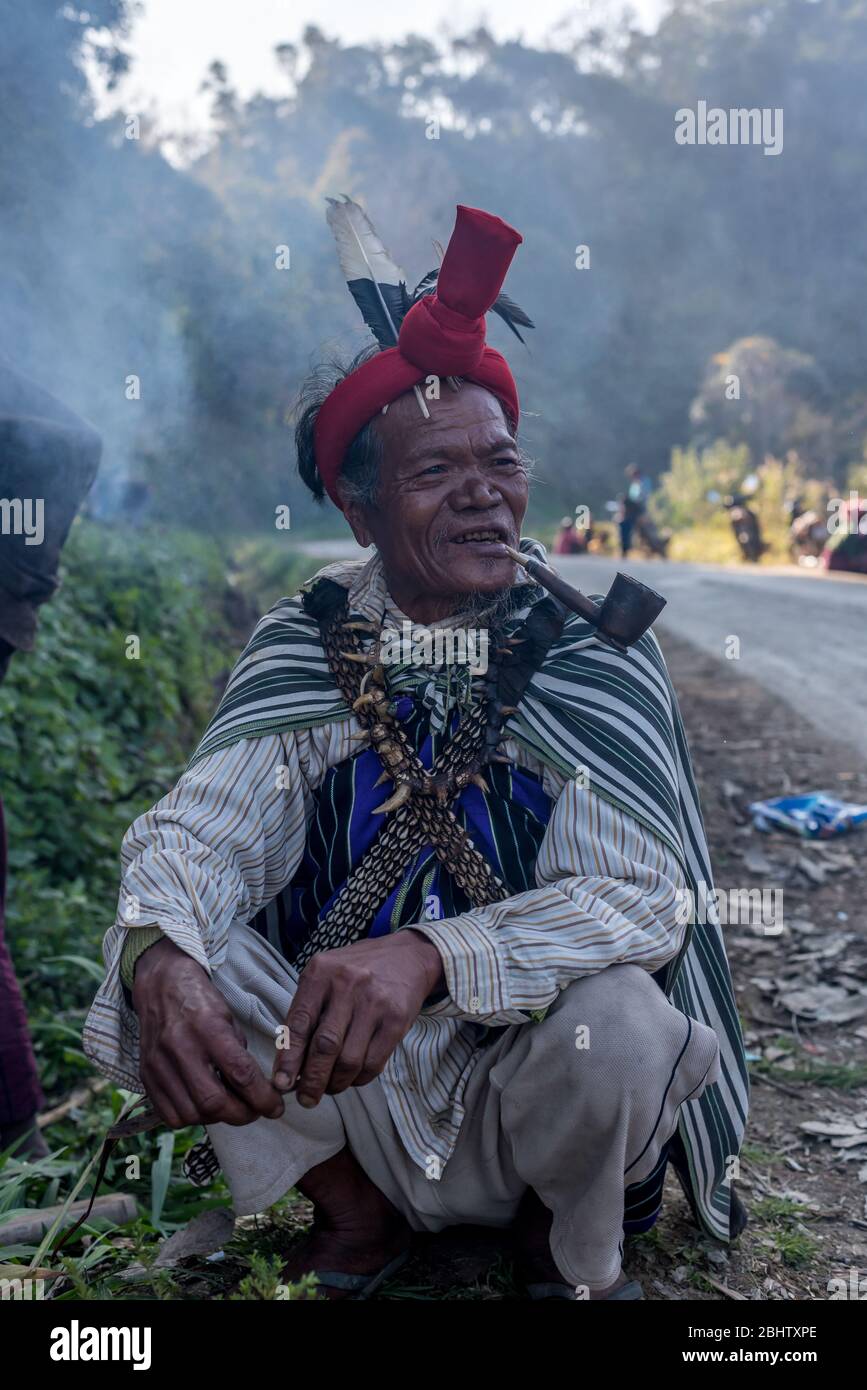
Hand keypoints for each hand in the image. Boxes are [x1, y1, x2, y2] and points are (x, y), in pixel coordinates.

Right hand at [133, 937, 284, 1128]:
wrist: (161, 985)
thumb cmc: (201, 1000)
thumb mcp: (229, 1018)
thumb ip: (240, 1054)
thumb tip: (258, 1090)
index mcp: (208, 1028)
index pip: (240, 1074)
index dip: (262, 1097)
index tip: (276, 1107)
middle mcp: (180, 1048)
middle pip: (213, 1102)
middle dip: (242, 1115)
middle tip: (255, 1111)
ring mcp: (159, 1065)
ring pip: (192, 1114)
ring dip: (217, 1119)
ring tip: (230, 1107)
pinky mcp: (146, 1076)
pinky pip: (169, 1115)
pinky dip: (192, 1119)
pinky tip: (204, 1106)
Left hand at [272, 930, 443, 1108]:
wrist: (407, 957)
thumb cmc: (356, 971)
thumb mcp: (325, 976)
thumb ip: (306, 1011)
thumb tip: (288, 1064)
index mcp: (321, 973)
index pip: (299, 1023)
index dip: (288, 1059)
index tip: (281, 1084)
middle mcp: (347, 985)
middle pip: (325, 1046)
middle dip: (312, 1080)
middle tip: (306, 1098)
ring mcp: (375, 1002)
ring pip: (349, 1060)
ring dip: (336, 1083)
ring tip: (329, 1087)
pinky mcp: (397, 1020)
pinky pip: (374, 1063)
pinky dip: (359, 1079)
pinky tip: (352, 1077)